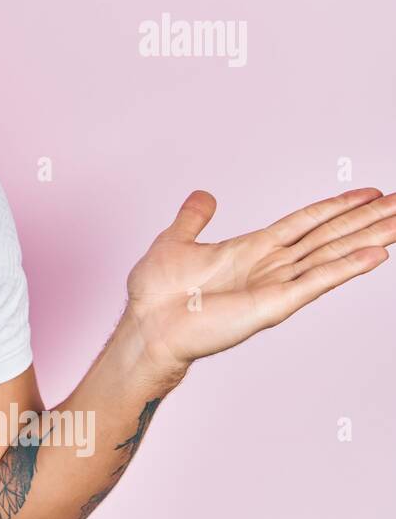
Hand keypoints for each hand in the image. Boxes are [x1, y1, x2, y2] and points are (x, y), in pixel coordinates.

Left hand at [124, 188, 394, 371]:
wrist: (145, 326)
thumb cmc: (155, 294)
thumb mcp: (176, 241)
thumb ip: (194, 218)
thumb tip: (203, 196)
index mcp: (252, 250)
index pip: (307, 222)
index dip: (338, 206)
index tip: (370, 192)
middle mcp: (271, 267)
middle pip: (330, 236)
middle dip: (368, 219)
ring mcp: (275, 286)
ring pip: (332, 255)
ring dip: (369, 238)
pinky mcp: (272, 305)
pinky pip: (315, 282)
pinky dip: (346, 269)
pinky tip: (376, 255)